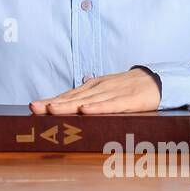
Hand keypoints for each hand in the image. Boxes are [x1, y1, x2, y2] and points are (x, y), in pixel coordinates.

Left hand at [29, 67, 161, 114]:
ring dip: (69, 105)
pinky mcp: (127, 100)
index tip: (33, 106)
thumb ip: (91, 94)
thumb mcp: (106, 89)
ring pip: (87, 101)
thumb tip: (76, 95)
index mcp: (92, 87)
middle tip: (34, 107)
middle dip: (52, 103)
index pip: (68, 95)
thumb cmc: (128, 87)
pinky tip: (85, 110)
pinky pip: (110, 105)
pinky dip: (97, 107)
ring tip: (51, 109)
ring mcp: (112, 93)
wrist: (156, 80)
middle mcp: (98, 88)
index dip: (50, 101)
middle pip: (72, 97)